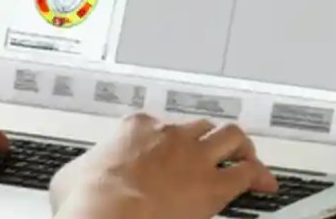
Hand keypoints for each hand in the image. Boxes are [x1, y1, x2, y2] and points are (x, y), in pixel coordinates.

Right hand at [50, 113, 276, 218]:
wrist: (109, 215)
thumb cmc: (88, 200)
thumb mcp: (69, 178)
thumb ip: (84, 170)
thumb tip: (78, 181)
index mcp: (135, 129)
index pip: (156, 126)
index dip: (164, 139)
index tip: (165, 152)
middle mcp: (170, 135)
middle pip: (199, 126)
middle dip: (207, 138)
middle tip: (213, 151)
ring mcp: (195, 158)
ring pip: (231, 137)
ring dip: (241, 146)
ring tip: (247, 157)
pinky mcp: (214, 186)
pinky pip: (247, 173)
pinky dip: (259, 176)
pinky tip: (265, 185)